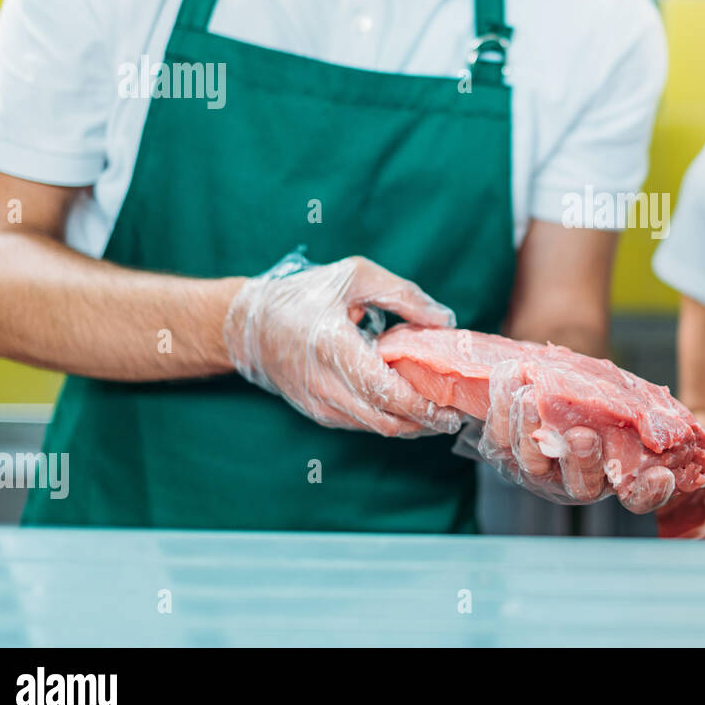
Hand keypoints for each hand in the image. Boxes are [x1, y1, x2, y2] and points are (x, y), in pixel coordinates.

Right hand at [223, 252, 463, 437]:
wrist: (249, 326)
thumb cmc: (304, 295)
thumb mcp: (356, 276)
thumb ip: (404, 295)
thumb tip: (444, 319)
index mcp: (333, 347)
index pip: (384, 391)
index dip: (422, 406)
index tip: (451, 407)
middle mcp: (324, 383)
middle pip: (385, 419)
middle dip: (425, 422)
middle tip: (454, 414)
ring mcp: (320, 403)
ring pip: (375, 427)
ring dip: (410, 425)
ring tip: (439, 412)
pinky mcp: (319, 413)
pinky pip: (362, 423)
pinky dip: (389, 419)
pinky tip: (409, 407)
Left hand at [475, 359, 676, 513]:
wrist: (551, 372)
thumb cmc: (599, 389)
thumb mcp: (630, 395)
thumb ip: (651, 415)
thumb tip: (677, 436)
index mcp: (616, 471)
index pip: (639, 495)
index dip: (650, 491)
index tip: (661, 475)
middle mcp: (578, 478)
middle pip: (583, 484)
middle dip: (583, 461)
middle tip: (583, 436)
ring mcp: (539, 467)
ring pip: (534, 462)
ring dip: (531, 428)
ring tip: (530, 397)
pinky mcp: (504, 448)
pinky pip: (501, 435)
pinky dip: (503, 404)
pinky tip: (511, 375)